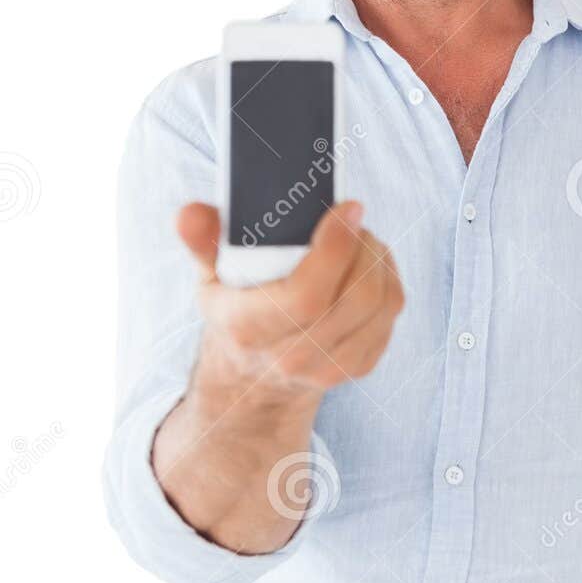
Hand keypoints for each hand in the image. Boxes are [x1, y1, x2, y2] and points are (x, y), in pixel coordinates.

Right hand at [151, 200, 403, 554]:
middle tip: (351, 218)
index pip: (305, 295)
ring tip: (358, 238)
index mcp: (250, 330)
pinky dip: (387, 279)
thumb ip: (201, 240)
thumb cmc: (236, 309)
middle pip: (354, 297)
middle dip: (363, 247)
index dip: (335, 249)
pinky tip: (366, 265)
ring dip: (377, 259)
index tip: (347, 209)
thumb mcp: (210, 276)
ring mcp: (330, 368)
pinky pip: (391, 313)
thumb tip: (190, 213)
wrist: (256, 373)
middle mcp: (292, 358)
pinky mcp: (360, 365)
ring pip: (380, 303)